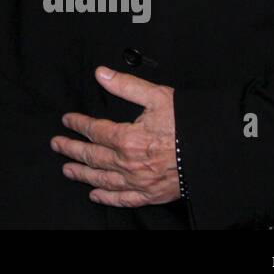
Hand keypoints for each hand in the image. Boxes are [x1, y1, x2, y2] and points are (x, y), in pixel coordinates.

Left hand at [51, 67, 179, 206]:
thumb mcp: (157, 96)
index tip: (67, 120)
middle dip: (72, 150)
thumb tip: (101, 74)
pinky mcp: (153, 194)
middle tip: (57, 145)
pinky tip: (95, 195)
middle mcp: (130, 163)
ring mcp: (140, 182)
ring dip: (82, 174)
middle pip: (92, 156)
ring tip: (67, 170)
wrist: (217, 149)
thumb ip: (126, 85)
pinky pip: (124, 199)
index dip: (78, 124)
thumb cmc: (189, 123)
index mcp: (128, 138)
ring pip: (103, 179)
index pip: (94, 130)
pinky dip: (108, 198)